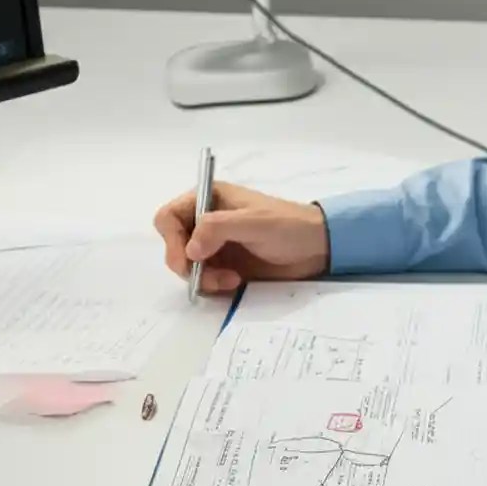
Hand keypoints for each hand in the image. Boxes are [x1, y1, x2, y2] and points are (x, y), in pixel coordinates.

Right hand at [153, 181, 329, 293]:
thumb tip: (190, 250)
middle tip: (207, 277)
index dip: (172, 239)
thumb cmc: (289, 226)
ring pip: (186, 266)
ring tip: (230, 280)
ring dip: (202, 277)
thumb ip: (218, 229)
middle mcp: (206, 221)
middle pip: (174, 245)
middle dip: (187, 265)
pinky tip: (234, 283)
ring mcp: (214, 245)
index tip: (189, 258)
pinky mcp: (224, 265)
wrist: (317, 247)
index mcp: (209, 200)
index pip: (168, 217)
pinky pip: (203, 279)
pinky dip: (212, 285)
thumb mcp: (254, 222)